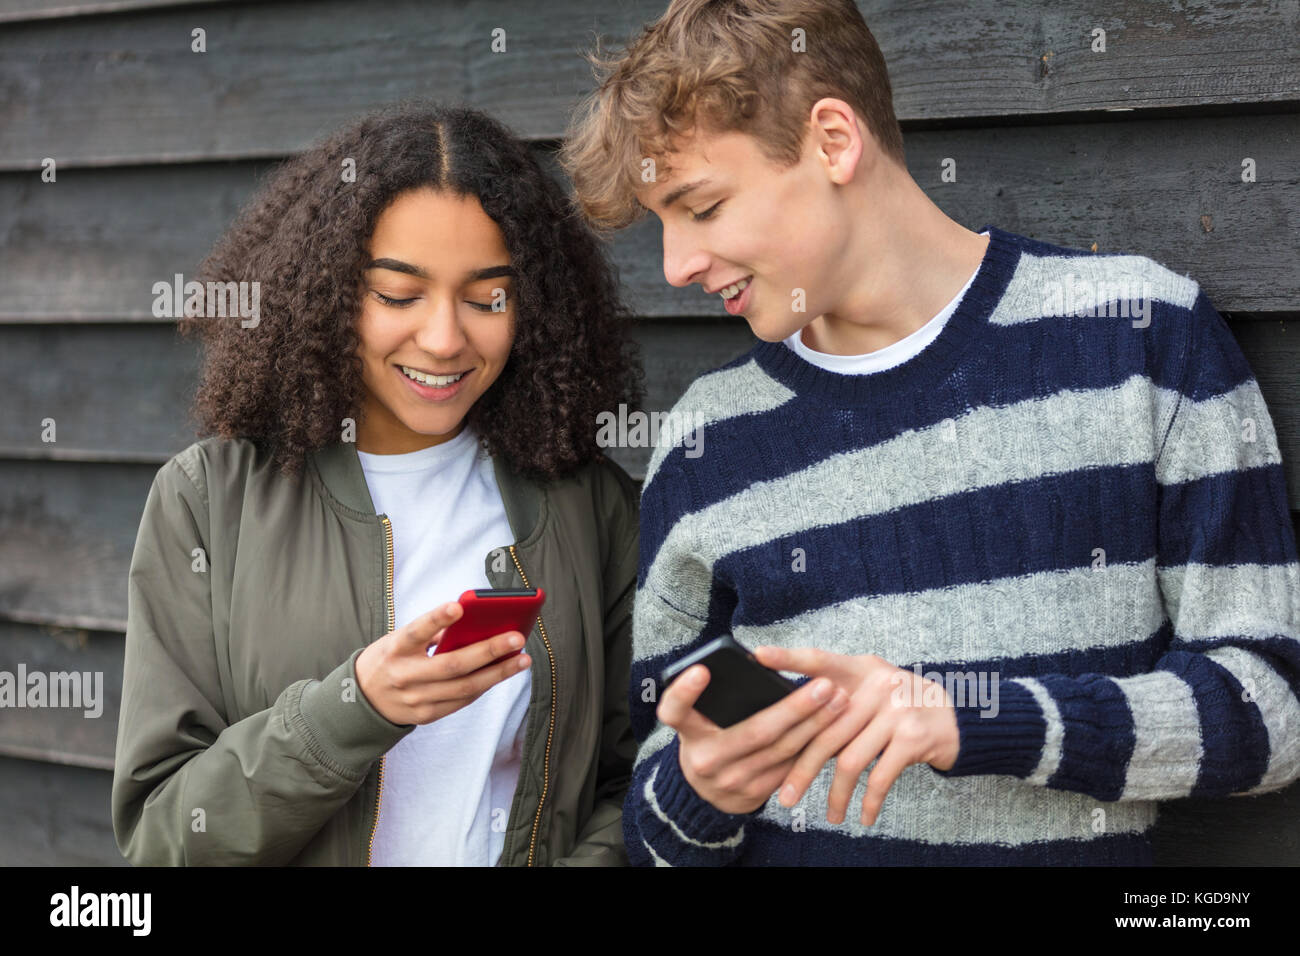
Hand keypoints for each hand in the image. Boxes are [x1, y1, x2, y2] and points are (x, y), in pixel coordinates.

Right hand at [355, 601, 530, 725]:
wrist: (362, 701)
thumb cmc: (390, 659)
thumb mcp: (399, 641)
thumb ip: (432, 634)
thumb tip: (476, 628)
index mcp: (395, 649)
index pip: (416, 631)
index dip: (437, 619)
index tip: (458, 606)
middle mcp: (404, 676)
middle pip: (452, 665)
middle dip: (489, 651)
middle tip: (517, 638)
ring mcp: (415, 699)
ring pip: (465, 687)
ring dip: (498, 673)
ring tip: (522, 659)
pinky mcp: (426, 715)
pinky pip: (462, 700)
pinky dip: (484, 686)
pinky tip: (502, 674)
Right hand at [656, 662, 850, 813]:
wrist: (704, 793)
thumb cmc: (708, 737)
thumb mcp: (700, 720)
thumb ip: (718, 699)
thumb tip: (761, 661)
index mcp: (687, 733)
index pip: (674, 712)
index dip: (684, 692)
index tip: (701, 670)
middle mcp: (705, 759)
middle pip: (754, 731)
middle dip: (795, 708)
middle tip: (824, 685)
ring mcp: (730, 781)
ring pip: (781, 750)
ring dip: (815, 725)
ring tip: (838, 700)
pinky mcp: (753, 795)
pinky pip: (789, 767)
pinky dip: (812, 745)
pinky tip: (833, 726)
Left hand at [751, 647, 959, 825]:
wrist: (955, 718)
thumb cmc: (898, 706)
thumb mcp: (871, 688)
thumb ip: (838, 697)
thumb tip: (790, 723)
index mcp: (859, 669)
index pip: (819, 659)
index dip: (788, 657)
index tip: (759, 655)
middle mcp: (877, 684)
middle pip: (826, 731)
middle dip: (802, 769)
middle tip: (785, 796)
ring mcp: (896, 710)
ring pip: (850, 760)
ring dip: (836, 794)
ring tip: (830, 816)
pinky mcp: (913, 737)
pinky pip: (880, 777)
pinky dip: (869, 801)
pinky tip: (863, 816)